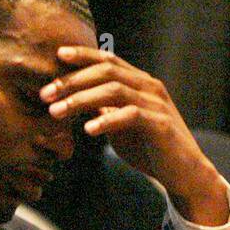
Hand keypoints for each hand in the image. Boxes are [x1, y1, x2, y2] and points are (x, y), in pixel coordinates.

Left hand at [41, 47, 229, 225]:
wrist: (185, 174)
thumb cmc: (150, 148)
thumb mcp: (121, 125)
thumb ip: (103, 109)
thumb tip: (72, 100)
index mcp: (140, 83)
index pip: (109, 60)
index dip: (84, 55)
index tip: (57, 55)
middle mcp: (150, 87)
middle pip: (107, 72)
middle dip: (72, 80)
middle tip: (45, 93)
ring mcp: (156, 104)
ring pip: (115, 90)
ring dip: (81, 99)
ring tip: (56, 111)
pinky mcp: (161, 124)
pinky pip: (130, 115)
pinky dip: (107, 120)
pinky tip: (88, 129)